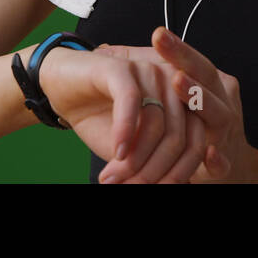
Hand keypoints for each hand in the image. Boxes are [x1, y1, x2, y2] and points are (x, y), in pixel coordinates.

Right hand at [37, 43, 207, 182]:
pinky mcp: (121, 66)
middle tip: (129, 187)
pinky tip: (117, 152)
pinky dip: (124, 131)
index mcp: (183, 105)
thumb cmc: (101, 121)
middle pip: (177, 137)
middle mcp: (173, 85)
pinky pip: (131, 100)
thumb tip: (180, 186)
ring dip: (135, 159)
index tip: (152, 190)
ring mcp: (148, 72)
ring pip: (156, 123)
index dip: (177, 175)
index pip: (196, 145)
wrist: (62, 91)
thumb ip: (154, 165)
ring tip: (112, 178)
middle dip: (153, 172)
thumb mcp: (132, 151)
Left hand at [96, 27, 253, 183]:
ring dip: (202, 104)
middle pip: (207, 80)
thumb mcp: (172, 98)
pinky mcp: (223, 165)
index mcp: (208, 83)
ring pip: (219, 115)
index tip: (158, 35)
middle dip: (189, 68)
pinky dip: (217, 160)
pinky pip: (222, 162)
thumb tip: (105, 52)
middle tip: (169, 68)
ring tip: (181, 90)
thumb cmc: (190, 126)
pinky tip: (211, 154)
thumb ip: (147, 75)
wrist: (217, 165)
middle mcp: (221, 102)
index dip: (178, 49)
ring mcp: (225, 133)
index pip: (193, 61)